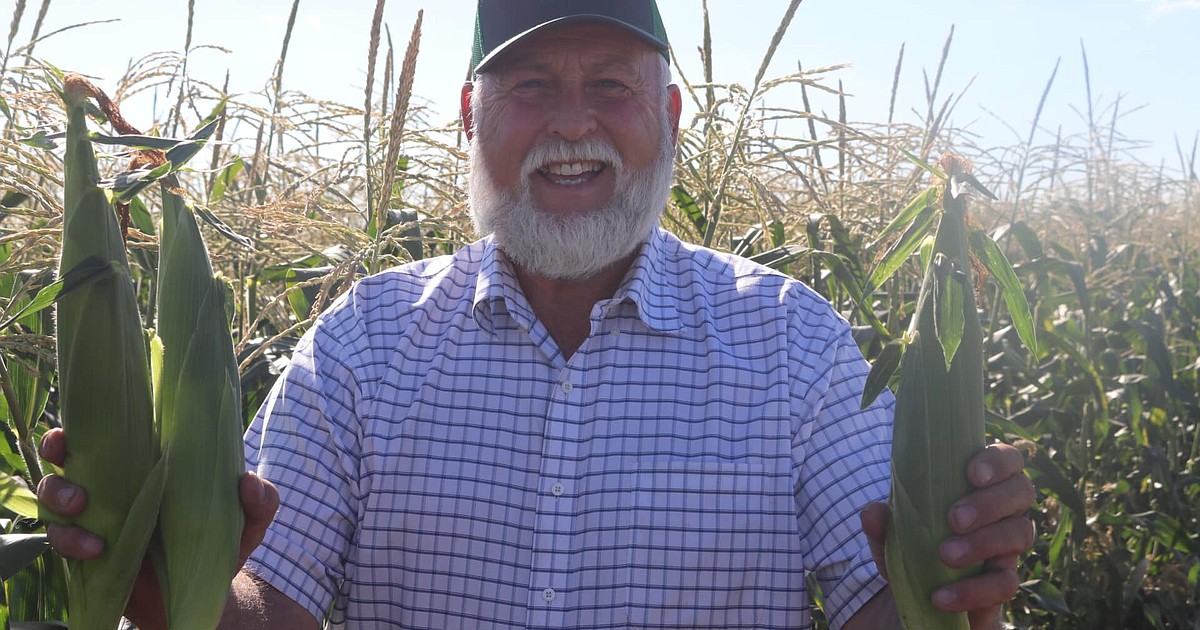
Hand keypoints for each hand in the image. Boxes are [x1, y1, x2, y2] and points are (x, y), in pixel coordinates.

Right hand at [36, 427, 279, 628]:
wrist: (206, 590)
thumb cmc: (224, 541)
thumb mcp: (249, 521)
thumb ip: (260, 501)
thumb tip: (248, 481)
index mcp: (147, 461)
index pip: (105, 431)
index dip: (79, 427)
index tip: (71, 433)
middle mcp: (115, 482)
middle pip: (64, 460)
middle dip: (58, 467)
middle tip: (82, 495)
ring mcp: (98, 515)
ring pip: (54, 500)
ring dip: (61, 510)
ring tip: (92, 533)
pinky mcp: (88, 549)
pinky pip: (60, 540)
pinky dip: (69, 543)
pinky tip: (98, 552)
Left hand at [861, 443, 1035, 628]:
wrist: (922, 591)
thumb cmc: (915, 543)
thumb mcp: (893, 533)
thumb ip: (883, 521)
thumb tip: (872, 512)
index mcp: (982, 484)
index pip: (1008, 459)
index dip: (998, 461)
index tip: (972, 473)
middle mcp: (1005, 510)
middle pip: (1022, 491)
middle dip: (989, 502)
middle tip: (954, 518)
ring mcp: (1009, 546)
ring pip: (1020, 533)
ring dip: (983, 542)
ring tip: (945, 554)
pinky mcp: (1004, 582)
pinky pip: (1005, 584)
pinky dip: (972, 590)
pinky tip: (942, 596)